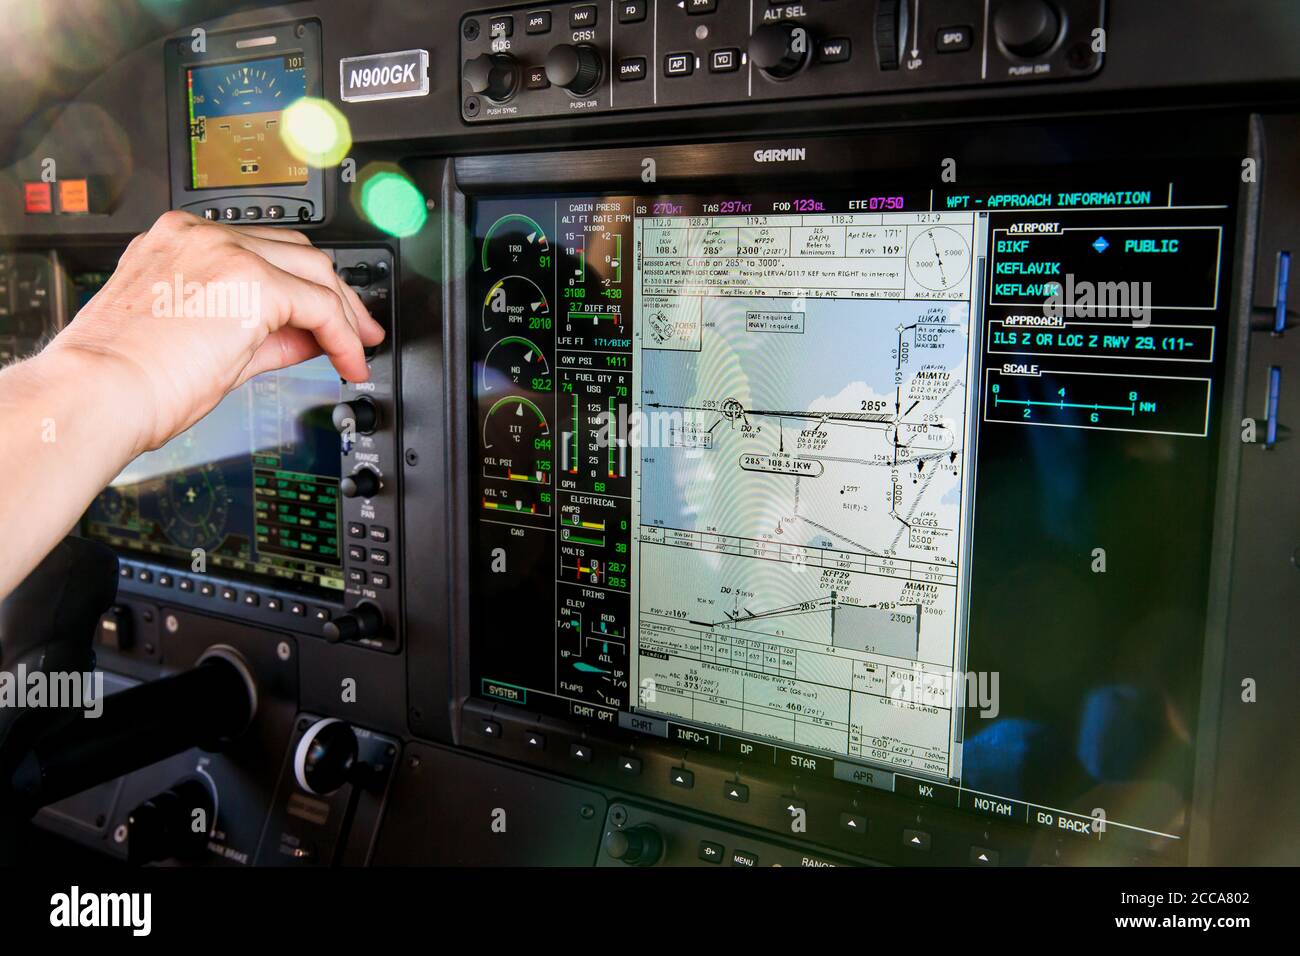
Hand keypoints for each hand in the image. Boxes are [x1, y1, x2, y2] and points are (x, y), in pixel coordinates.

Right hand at [46, 210, 384, 454]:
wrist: (99, 392)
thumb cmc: (129, 379)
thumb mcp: (204, 340)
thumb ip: (259, 329)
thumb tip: (306, 335)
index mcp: (180, 241)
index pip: (263, 252)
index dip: (304, 286)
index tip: (326, 320)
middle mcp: (201, 235)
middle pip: (296, 253)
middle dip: (335, 296)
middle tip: (358, 334)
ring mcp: (227, 251)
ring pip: (314, 272)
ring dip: (345, 315)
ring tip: (357, 352)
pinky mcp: (253, 281)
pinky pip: (320, 306)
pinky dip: (343, 336)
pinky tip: (348, 362)